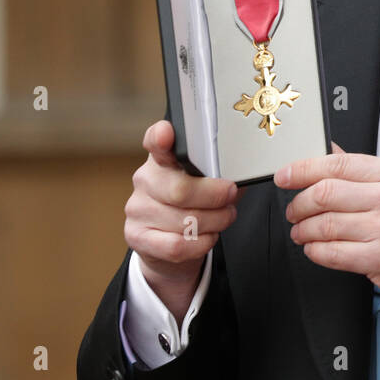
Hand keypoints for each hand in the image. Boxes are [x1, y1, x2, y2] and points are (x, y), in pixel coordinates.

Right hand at [125, 120, 243, 323]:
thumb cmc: (197, 205)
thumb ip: (220, 171)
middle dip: (216, 197)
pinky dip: (201, 243)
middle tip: (230, 196)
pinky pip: (177, 245)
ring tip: (223, 217)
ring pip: (185, 220)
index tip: (166, 133)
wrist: (171, 246)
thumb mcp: (209, 182)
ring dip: (215, 222)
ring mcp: (138, 209)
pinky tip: (208, 237)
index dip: (160, 137)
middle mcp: (145, 180)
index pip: (155, 141)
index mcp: (163, 159)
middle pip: (180, 189)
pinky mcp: (136, 236)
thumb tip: (243, 169)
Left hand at [279, 143, 379, 315]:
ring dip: (303, 231)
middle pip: (323, 193)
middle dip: (297, 204)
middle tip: (293, 211)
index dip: (301, 169)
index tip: (284, 176)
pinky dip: (316, 252)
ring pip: (324, 225)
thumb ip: (367, 172)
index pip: (336, 164)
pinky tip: (316, 250)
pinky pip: (333, 254)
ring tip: (302, 233)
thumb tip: (329, 153)